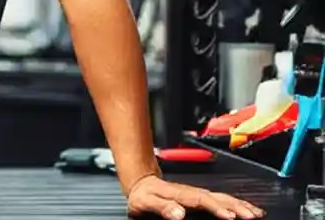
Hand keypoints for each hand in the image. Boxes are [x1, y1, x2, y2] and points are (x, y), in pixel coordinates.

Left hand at [126, 175, 263, 218]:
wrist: (142, 183)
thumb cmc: (144, 196)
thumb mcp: (145, 202)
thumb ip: (161, 207)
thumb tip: (178, 214)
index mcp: (180, 194)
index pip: (202, 200)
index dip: (217, 207)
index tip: (230, 216)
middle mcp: (193, 192)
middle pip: (218, 197)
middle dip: (236, 206)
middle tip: (251, 216)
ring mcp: (199, 193)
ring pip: (224, 197)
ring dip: (240, 204)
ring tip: (256, 213)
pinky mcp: (203, 196)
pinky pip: (223, 199)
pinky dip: (238, 203)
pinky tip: (248, 209)